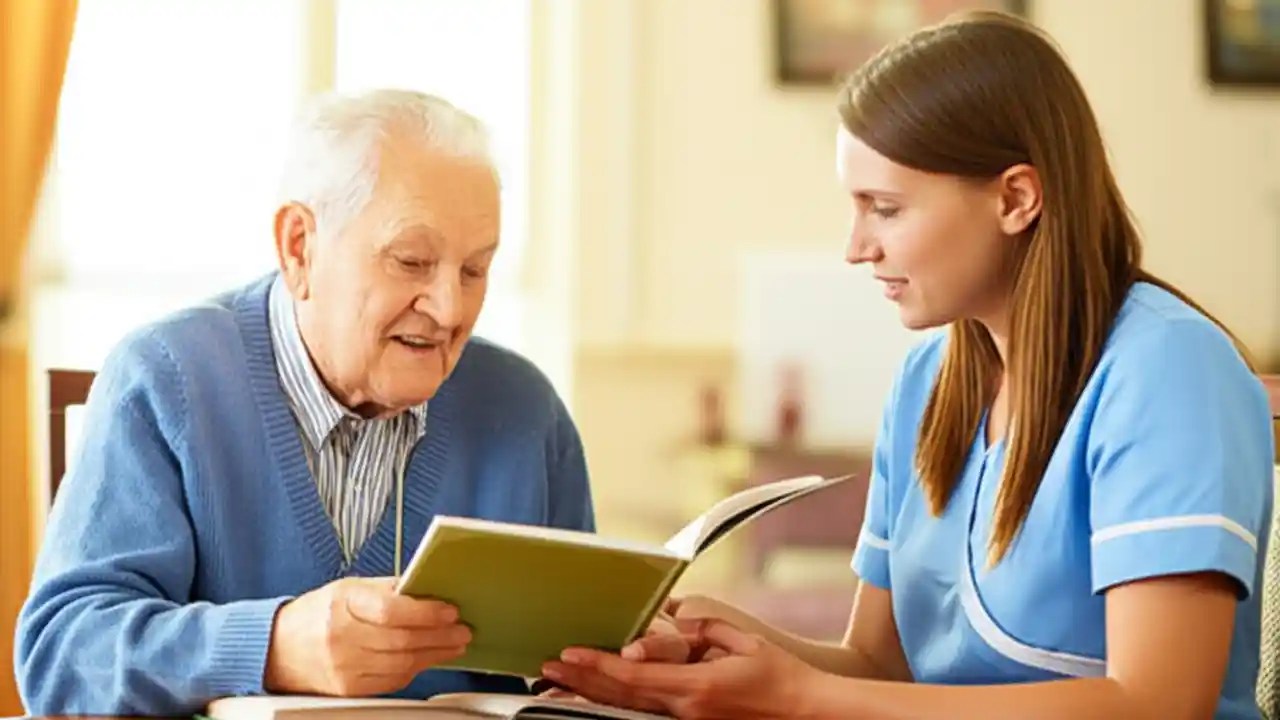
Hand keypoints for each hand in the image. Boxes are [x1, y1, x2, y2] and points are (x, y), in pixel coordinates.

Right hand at [264, 577, 470, 696]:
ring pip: (401, 663)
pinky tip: (429, 659)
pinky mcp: (349, 689)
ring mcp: (344, 667)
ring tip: (454, 644)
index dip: (425, 612)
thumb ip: (388, 588)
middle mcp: (341, 637)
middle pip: (401, 640)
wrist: (280, 649)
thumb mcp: (349, 588)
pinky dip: (415, 669)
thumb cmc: (319, 613)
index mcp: (342, 603)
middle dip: (439, 636)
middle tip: (462, 630)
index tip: (449, 610)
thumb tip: (429, 588)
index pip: (389, 610)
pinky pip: (392, 681)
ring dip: (434, 654)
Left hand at [542, 618, 821, 718]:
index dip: (598, 665)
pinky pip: (648, 715)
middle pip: (622, 697)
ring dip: (593, 696)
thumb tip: (677, 619)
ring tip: (560, 685)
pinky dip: (620, 704)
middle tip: (548, 668)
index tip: (569, 655)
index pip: (634, 677)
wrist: (809, 714)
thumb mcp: (745, 642)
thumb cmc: (783, 677)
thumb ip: (706, 629)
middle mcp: (687, 711)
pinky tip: (600, 698)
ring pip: (630, 709)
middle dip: (581, 682)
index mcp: (697, 687)